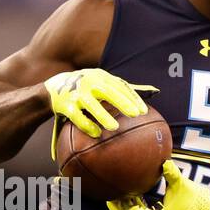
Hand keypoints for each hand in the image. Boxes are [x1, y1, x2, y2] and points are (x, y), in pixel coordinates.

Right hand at [42, 68, 158, 160]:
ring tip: (114, 127)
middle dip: (121, 102)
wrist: (54, 88)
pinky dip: (86, 124)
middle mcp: (89, 82)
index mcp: (101, 76)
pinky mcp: (65, 105)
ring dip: (102, 115)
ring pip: (91, 104)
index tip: (143, 111)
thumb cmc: (87, 87)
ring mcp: (76, 93)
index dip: (132, 97)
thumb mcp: (104, 83)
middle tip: (135, 115)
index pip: (120, 86)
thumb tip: (155, 91)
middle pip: (107, 91)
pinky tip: (96, 133)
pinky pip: (76, 116)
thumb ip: (125, 88)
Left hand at [107, 161, 209, 209]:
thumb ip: (173, 175)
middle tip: (112, 191)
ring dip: (126, 206)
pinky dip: (134, 207)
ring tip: (121, 190)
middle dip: (118, 206)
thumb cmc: (195, 204)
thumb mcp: (183, 187)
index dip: (118, 206)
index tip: (112, 194)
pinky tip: (134, 194)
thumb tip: (165, 161)